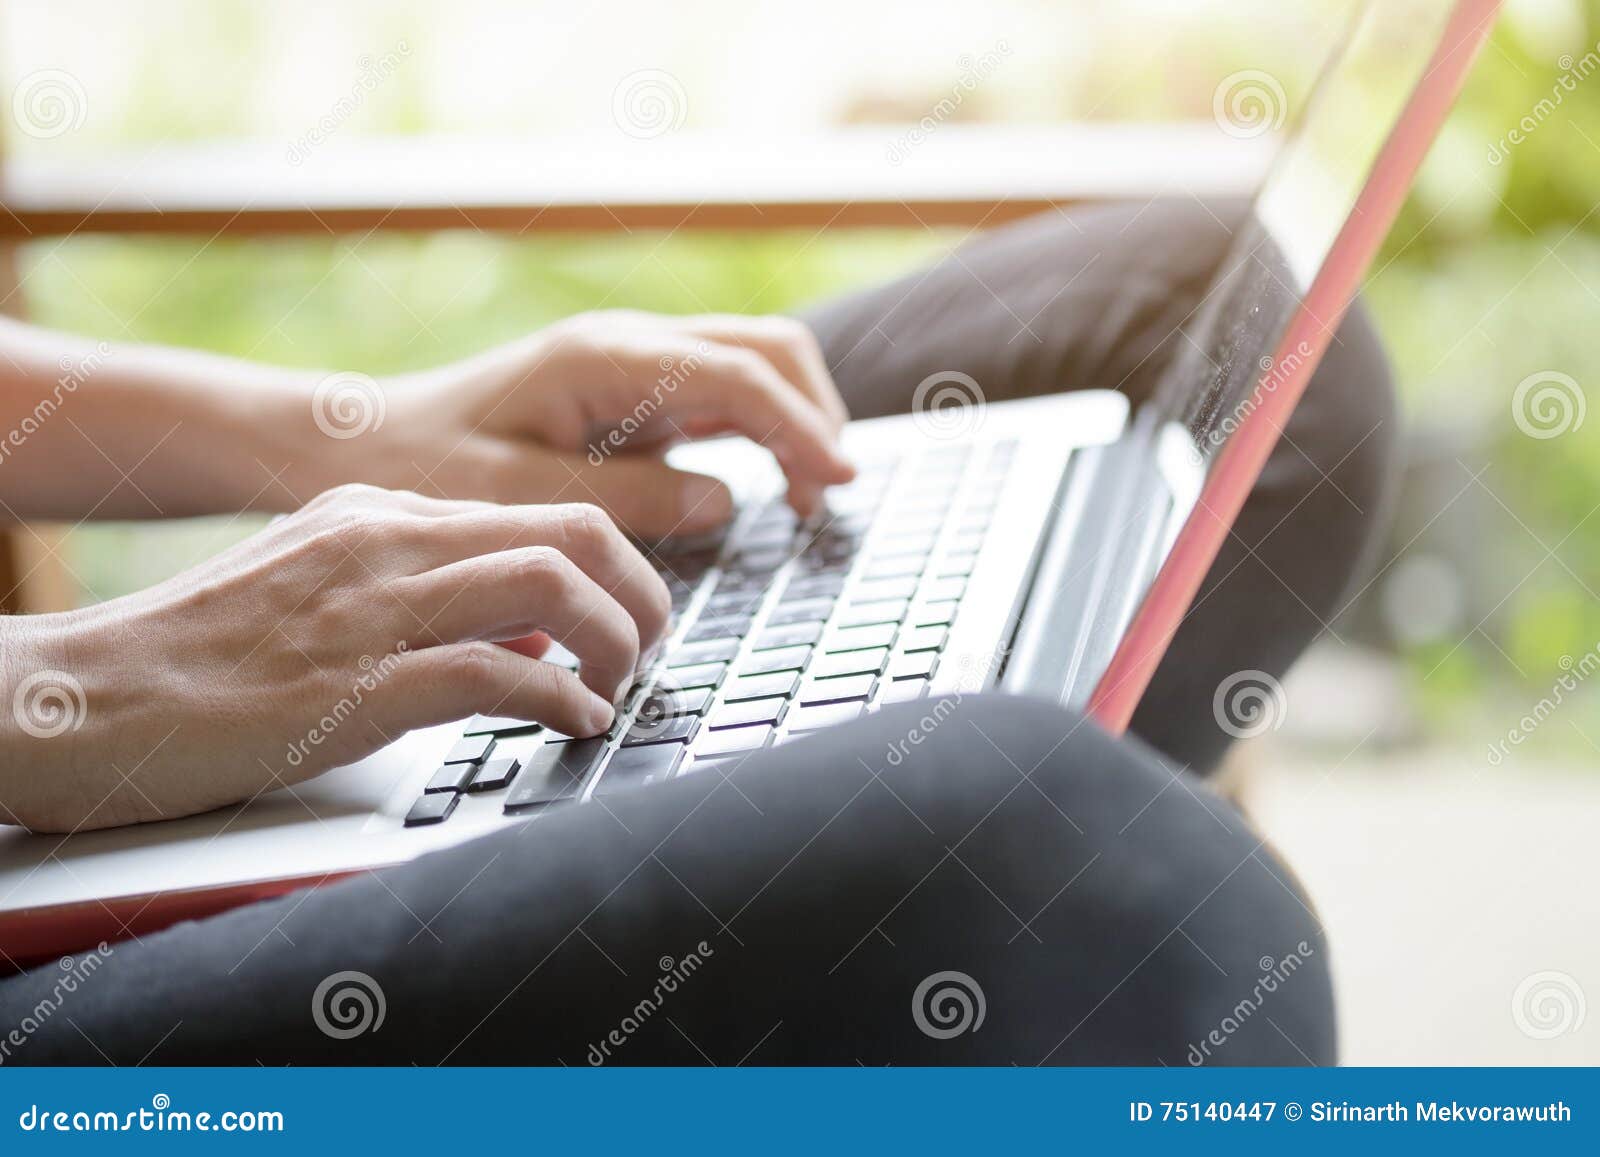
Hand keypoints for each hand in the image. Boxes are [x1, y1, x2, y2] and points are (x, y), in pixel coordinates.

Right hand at [0, 486, 668, 832]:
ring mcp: (369, 608)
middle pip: (572, 530)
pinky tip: (574, 726)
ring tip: (618, 688)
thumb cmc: (201, 659)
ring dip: (615, 644)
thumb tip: (531, 635)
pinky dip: (561, 703)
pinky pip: (499, 677)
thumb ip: (424, 596)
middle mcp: (385, 540)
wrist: (79, 698)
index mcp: (379, 511)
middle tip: (648, 647)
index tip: (631, 614)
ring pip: (550, 588)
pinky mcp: (350, 687)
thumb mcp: (321, 590)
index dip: (615, 564)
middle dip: (639, 591)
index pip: (542, 509)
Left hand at [367, 311, 854, 537]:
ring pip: (754, 365)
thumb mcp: (519, 497)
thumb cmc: (430, 468)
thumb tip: (723, 498)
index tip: (836, 476)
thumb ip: (627, 497)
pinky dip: (766, 431)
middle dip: (814, 411)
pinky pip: (724, 396)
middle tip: (833, 490)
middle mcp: (630, 347)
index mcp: (602, 359)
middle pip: (763, 348)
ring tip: (810, 496)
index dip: (797, 424)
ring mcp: (637, 364)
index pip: (732, 373)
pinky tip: (773, 482)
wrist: (373, 441)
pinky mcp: (637, 391)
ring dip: (796, 419)